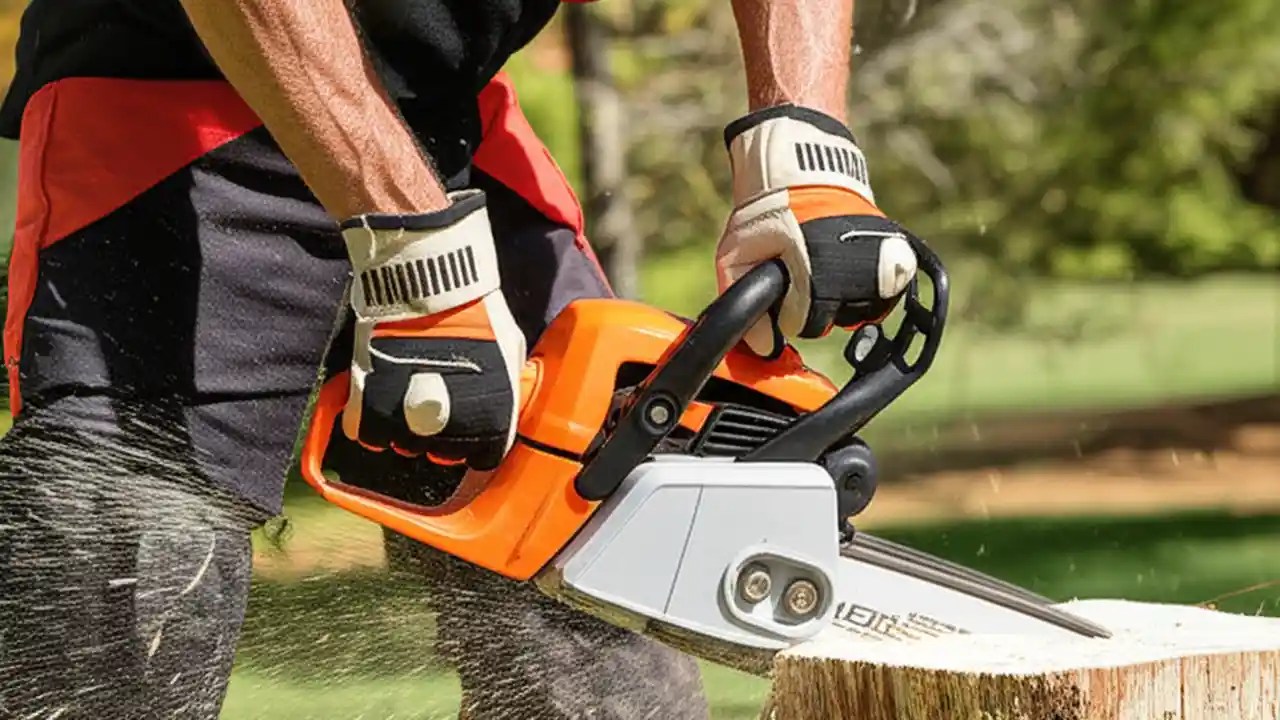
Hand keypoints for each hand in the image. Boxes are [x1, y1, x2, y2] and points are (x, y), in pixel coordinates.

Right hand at [339, 189, 524, 470]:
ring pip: (402, 446)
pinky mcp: (368, 404)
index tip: (468, 432)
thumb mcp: (509, 350)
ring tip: (405, 400)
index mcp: (490, 420)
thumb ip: (505, 382)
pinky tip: (378, 402)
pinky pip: (365, 434)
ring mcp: (407, 421)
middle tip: (433, 410)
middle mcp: (449, 431)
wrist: (429, 284)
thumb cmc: (476, 312)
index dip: (475, 446)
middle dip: (439, 438)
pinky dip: (369, 423)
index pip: (485, 458)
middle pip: (441, 456)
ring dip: (403, 430)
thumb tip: (506, 396)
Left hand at [715, 105, 918, 357]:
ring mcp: (879, 264)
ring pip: (858, 314)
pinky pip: (885, 301)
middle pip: (830, 321)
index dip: (786, 310)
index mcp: (814, 270)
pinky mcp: (899, 259)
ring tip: (824, 268)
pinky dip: (868, 295)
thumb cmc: (768, 212)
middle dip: (813, 308)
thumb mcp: (737, 252)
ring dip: (840, 302)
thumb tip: (763, 347)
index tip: (783, 284)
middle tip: (802, 273)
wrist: (807, 171)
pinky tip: (848, 274)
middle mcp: (851, 270)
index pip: (802, 322)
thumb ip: (740, 298)